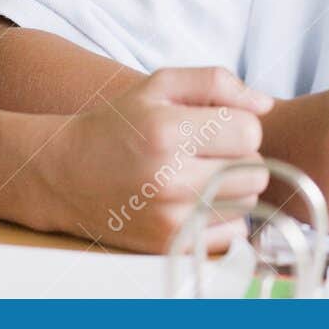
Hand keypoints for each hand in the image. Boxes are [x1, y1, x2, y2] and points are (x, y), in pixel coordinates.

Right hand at [32, 66, 272, 253]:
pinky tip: (197, 201)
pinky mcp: (169, 245)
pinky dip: (224, 218)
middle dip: (240, 156)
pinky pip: (231, 234)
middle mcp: (170, 178)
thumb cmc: (118, 124)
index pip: (250, 131)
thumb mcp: (159, 84)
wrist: (63, 174)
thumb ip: (216, 82)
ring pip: (247, 203)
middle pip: (255, 170)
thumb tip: (265, 104)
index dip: (241, 124)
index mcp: (168, 131)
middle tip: (209, 151)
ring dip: (234, 188)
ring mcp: (169, 218)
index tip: (218, 125)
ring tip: (201, 174)